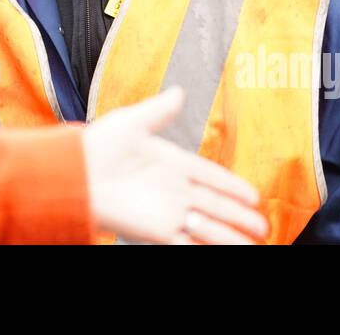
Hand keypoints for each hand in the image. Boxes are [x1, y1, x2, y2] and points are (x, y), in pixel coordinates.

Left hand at [82, 87, 268, 243]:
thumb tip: (180, 91)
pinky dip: (207, 247)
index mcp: (171, 163)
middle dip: (241, 216)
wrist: (74, 175)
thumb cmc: (98, 146)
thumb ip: (159, 110)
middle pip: (216, 205)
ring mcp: (167, 212)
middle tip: (264, 225)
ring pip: (208, 227)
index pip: (210, 176)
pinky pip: (187, 243)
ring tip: (258, 244)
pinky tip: (224, 249)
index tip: (253, 194)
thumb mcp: (131, 122)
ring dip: (231, 236)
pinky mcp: (156, 231)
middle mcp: (173, 190)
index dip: (232, 185)